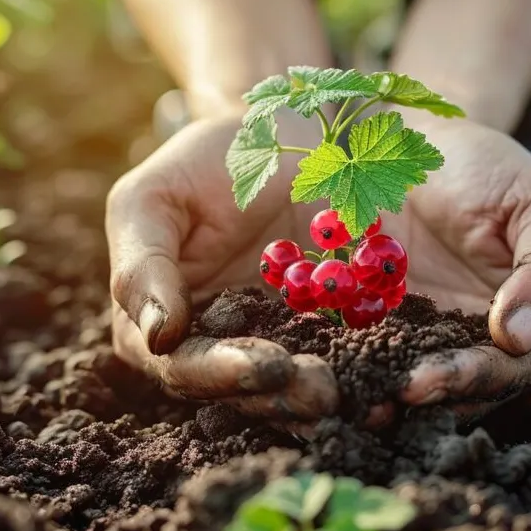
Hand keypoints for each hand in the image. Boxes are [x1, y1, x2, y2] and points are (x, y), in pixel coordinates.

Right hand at [105, 114, 338, 423]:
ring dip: (318, 396)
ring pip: (291, 390)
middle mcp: (222, 344)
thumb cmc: (206, 163)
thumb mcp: (155, 197)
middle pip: (242, 391)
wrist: (285, 134)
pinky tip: (388, 382)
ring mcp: (279, 341)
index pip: (184, 366)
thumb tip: (156, 336)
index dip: (219, 374)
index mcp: (168, 323)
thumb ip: (142, 263)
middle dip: (279, 396)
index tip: (264, 367)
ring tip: (350, 392)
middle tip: (320, 390)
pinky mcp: (333, 331)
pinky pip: (345, 360)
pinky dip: (363, 373)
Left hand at [383, 114, 530, 415]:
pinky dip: (361, 364)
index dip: (475, 377)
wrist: (423, 143)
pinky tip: (336, 371)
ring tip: (357, 401)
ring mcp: (441, 339)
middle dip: (427, 392)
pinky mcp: (394, 329)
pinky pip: (380, 353)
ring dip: (391, 391)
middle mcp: (496, 344)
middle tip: (386, 398)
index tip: (430, 379)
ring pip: (422, 379)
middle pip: (467, 386)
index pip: (515, 365)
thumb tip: (520, 339)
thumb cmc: (494, 170)